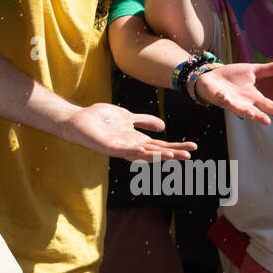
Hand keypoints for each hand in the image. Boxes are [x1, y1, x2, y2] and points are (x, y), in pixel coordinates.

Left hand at [58, 102, 196, 160]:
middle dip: (172, 153)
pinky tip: (142, 149)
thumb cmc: (101, 119)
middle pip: (155, 151)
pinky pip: (121, 150)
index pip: (160, 145)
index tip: (193, 147)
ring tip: (172, 154)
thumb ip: (144, 121)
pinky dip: (132, 151)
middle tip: (190, 155)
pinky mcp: (106, 146)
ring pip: (140, 154)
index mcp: (136, 139)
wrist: (79, 119)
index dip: (176, 146)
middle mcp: (130, 146)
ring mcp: (119, 148)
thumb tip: (163, 126)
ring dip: (156, 155)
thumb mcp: (128, 117)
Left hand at [193, 61, 272, 125]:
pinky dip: (221, 97)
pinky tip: (223, 95)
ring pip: (238, 109)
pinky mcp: (218, 97)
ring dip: (243, 111)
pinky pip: (220, 98)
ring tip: (249, 113)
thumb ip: (270, 70)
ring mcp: (231, 101)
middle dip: (260, 116)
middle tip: (268, 121)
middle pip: (254, 111)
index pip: (268, 105)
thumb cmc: (232, 76)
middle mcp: (243, 102)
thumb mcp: (253, 70)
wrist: (212, 76)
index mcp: (253, 96)